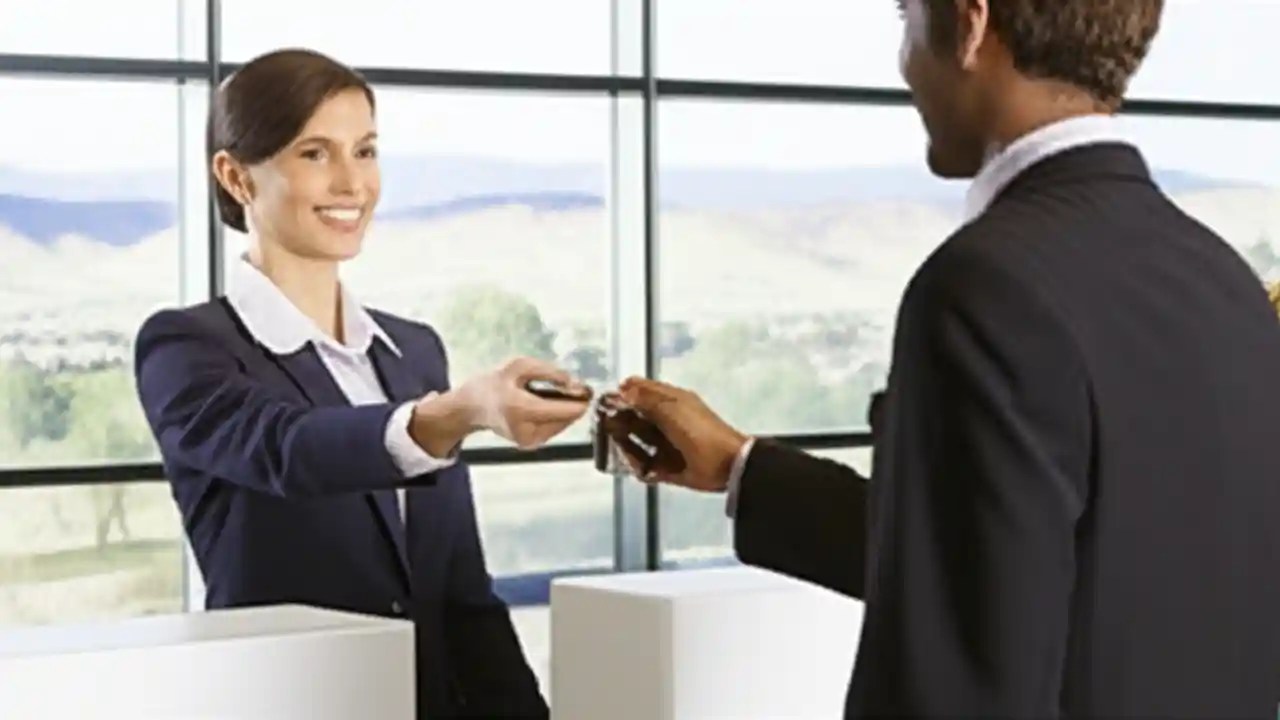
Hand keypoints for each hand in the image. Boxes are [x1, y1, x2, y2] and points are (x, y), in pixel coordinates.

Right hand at [460, 357, 590, 448]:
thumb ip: (551, 372)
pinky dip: (554, 417)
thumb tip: (576, 384)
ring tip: (548, 394)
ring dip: (563, 410)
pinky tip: (543, 406)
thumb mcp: (520, 366)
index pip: (564, 410)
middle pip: (566, 418)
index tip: (588, 389)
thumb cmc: (496, 382)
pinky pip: (553, 429)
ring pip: (562, 424)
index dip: (581, 399)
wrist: (473, 406)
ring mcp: (527, 441)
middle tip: (570, 387)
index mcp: (520, 408)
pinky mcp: (529, 445)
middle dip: (572, 403)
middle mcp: (525, 430)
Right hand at [617, 377, 748, 492]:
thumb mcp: (671, 408)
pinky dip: (638, 465)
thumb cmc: (698, 431)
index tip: (608, 399)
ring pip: (640, 441)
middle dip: (621, 420)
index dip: (626, 392)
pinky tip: (633, 464)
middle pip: (638, 416)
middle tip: (607, 424)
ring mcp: (668, 444)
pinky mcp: (668, 467)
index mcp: (673, 401)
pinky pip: (647, 465)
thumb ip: (646, 398)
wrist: (725, 464)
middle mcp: (668, 420)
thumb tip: (624, 388)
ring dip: (627, 443)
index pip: (644, 390)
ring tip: (617, 444)